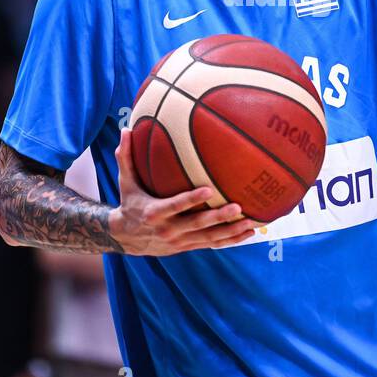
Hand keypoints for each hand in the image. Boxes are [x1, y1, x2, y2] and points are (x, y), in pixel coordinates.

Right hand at [109, 129, 256, 254]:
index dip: (190, 199)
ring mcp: (179, 241)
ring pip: (208, 238)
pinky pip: (212, 244)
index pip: (174, 205)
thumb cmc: (130, 203)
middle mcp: (168, 229)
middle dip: (217, 217)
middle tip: (237, 206)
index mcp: (154, 212)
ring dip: (230, 231)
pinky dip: (231, 240)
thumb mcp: (125, 183)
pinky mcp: (188, 246)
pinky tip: (249, 232)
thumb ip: (125, 157)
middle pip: (196, 224)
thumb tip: (125, 129)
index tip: (208, 189)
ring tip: (250, 221)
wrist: (126, 238)